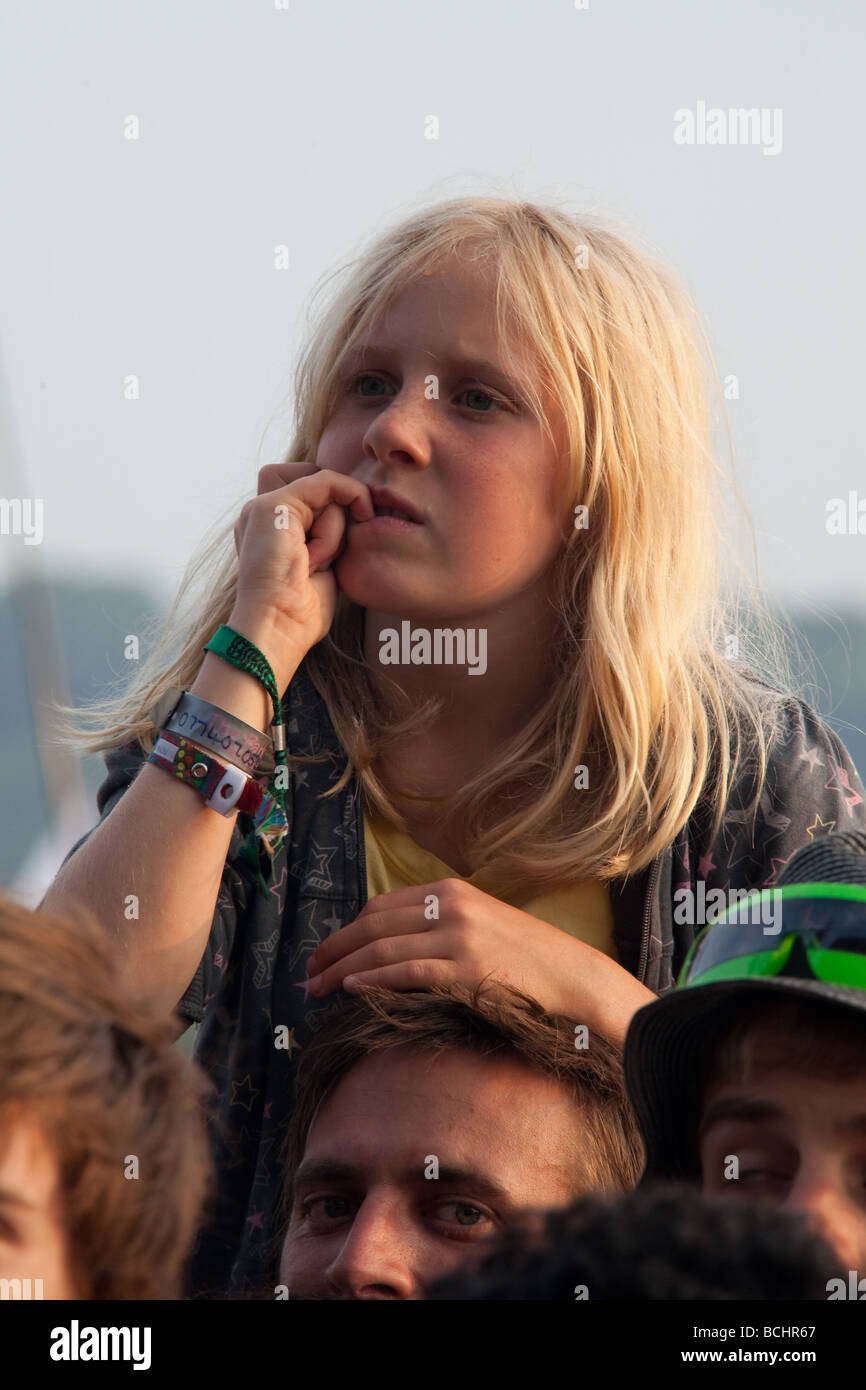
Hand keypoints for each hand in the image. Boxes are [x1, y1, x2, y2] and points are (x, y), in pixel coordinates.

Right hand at [231, 463, 374, 663]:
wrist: (278, 627)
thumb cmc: (302, 611)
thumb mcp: (323, 564)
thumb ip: (329, 534)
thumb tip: (358, 513)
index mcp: (269, 529)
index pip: (310, 494)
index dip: (334, 507)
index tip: (349, 541)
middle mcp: (262, 514)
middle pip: (315, 482)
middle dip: (334, 510)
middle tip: (324, 558)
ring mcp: (262, 506)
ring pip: (323, 486)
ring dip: (336, 524)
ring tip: (316, 562)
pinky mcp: (273, 504)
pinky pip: (327, 482)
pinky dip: (349, 497)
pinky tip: (356, 519)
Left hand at [303, 879, 655, 1046]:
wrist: (574, 978)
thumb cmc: (527, 959)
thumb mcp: (482, 925)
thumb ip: (440, 925)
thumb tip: (389, 947)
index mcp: (451, 890)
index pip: (380, 906)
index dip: (345, 931)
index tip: (323, 953)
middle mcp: (451, 906)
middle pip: (372, 925)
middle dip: (333, 949)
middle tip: (307, 974)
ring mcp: (459, 936)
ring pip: (382, 949)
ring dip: (342, 969)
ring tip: (317, 988)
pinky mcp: (467, 968)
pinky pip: (406, 972)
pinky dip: (373, 980)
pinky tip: (351, 989)